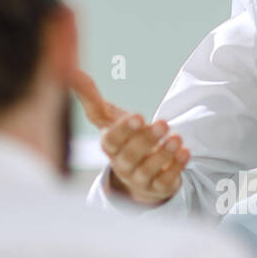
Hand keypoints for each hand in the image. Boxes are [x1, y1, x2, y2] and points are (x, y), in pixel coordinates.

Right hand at [70, 68, 190, 204]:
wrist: (140, 175)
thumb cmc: (123, 141)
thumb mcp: (108, 119)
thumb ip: (91, 97)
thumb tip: (71, 70)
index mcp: (110, 147)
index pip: (111, 141)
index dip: (124, 130)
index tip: (138, 116)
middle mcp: (122, 166)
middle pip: (130, 156)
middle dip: (146, 140)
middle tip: (163, 123)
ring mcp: (140, 179)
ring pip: (148, 170)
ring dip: (163, 154)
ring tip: (177, 138)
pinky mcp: (159, 187)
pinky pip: (166, 181)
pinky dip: (176, 167)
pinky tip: (185, 152)